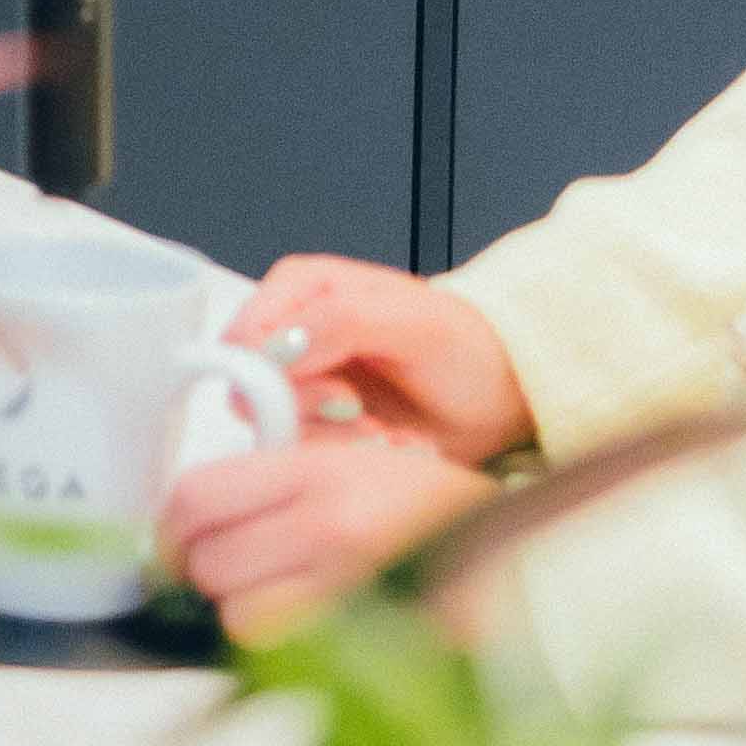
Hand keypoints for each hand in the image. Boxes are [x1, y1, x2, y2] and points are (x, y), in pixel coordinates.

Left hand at [162, 420, 494, 634]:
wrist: (515, 562)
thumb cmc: (427, 512)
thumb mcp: (348, 462)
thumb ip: (273, 482)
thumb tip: (189, 521)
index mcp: (316, 471)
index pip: (195, 497)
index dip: (168, 527)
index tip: (175, 541)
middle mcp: (327, 523)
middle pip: (206, 561)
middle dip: (207, 573)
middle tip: (236, 570)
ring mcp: (345, 585)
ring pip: (236, 614)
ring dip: (243, 611)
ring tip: (277, 597)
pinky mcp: (363, 638)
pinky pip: (281, 651)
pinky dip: (279, 644)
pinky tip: (304, 626)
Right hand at [221, 254, 533, 467]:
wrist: (501, 397)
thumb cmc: (466, 349)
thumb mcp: (413, 323)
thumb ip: (340, 322)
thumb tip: (276, 346)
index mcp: (301, 287)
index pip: (244, 337)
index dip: (278, 375)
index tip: (340, 396)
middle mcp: (291, 332)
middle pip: (250, 388)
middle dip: (311, 414)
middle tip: (363, 415)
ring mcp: (301, 383)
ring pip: (274, 427)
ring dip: (334, 441)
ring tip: (384, 433)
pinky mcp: (316, 426)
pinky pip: (302, 453)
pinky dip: (346, 458)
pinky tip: (384, 445)